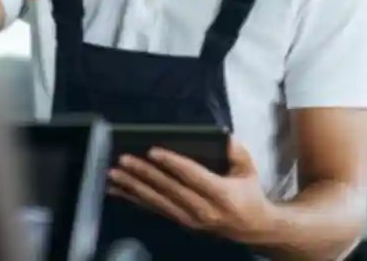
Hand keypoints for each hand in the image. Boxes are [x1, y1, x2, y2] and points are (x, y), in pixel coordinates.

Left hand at [107, 137, 273, 244]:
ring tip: (114, 174)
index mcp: (221, 194)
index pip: (192, 176)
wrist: (252, 229)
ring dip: (133, 187)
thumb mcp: (249, 170)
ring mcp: (189, 220)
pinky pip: (154, 210)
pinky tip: (118, 190)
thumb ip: (236, 152)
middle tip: (124, 159)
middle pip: (169, 189)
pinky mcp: (180, 223)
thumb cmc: (248, 194)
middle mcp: (203, 210)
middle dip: (144, 173)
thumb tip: (222, 135)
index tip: (153, 151)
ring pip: (157, 201)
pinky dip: (133, 199)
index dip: (172, 163)